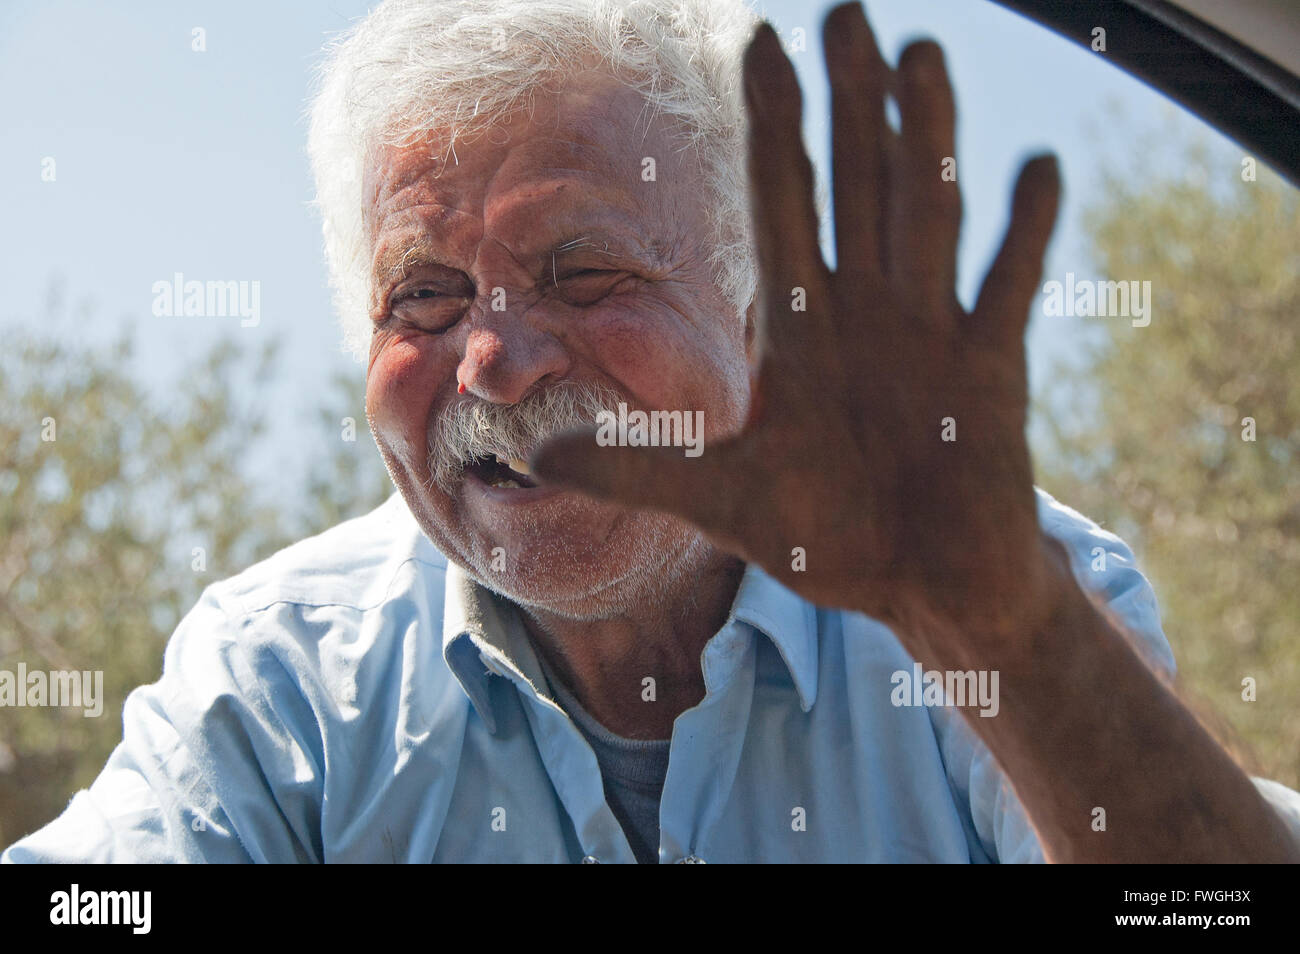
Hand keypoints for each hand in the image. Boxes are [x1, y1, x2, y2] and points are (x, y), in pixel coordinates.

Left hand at [533, 2, 1063, 663]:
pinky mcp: (990, 371)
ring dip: (923, 141)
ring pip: (925, 216)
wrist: (916, 582)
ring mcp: (929, 334)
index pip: (783, 207)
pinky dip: (1023, 235)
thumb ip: (634, 469)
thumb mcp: (718, 497)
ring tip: (921, 53)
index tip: (763, 44)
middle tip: (847, 14)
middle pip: (856, 189)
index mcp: (801, 332)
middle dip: (848, 107)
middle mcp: (865, 314)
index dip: (775, 130)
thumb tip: (530, 457)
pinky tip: (1036, 169)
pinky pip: (1005, 290)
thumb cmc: (826, 534)